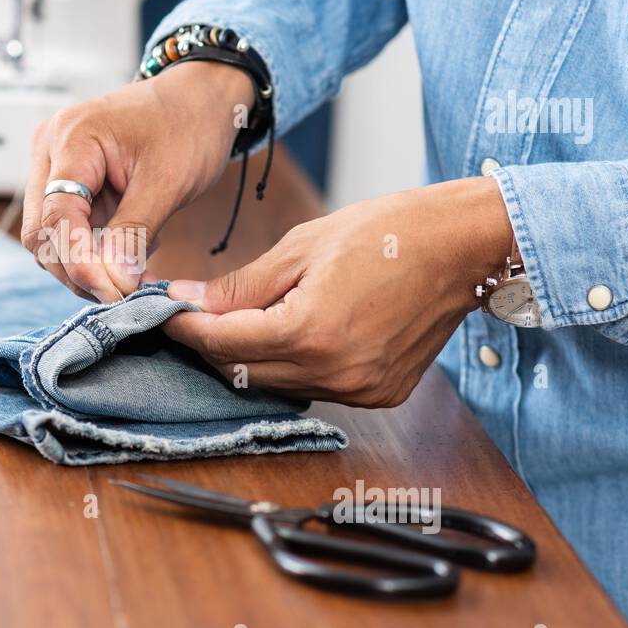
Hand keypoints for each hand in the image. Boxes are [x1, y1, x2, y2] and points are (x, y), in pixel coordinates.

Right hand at [21, 61, 253, 302]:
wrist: (199, 97)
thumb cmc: (188, 125)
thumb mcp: (168, 182)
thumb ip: (135, 232)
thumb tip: (114, 282)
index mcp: (72, 138)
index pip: (56, 217)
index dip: (79, 263)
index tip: (113, 294)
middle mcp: (50, 148)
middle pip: (42, 232)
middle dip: (79, 270)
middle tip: (126, 292)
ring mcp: (54, 163)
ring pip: (50, 236)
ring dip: (86, 263)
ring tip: (135, 264)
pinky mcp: (67, 179)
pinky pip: (68, 227)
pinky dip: (94, 248)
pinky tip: (130, 244)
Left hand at [163, 177, 514, 407]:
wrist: (464, 247)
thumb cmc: (388, 232)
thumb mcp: (303, 246)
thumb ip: (241, 285)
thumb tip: (186, 301)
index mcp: (309, 332)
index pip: (222, 342)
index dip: (186, 329)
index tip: (163, 313)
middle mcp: (334, 373)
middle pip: (243, 372)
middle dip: (211, 345)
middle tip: (192, 316)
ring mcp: (360, 391)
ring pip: (277, 385)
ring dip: (249, 358)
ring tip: (237, 323)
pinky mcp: (379, 396)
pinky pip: (315, 388)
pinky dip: (291, 367)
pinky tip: (289, 337)